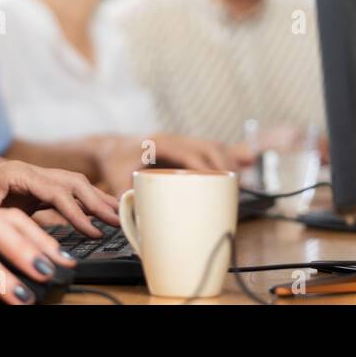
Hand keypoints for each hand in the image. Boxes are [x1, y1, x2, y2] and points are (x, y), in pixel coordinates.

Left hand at [0, 161, 119, 236]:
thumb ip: (0, 223)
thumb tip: (26, 245)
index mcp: (15, 172)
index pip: (55, 190)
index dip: (76, 211)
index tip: (93, 230)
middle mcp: (26, 172)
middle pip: (70, 182)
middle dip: (96, 201)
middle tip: (118, 219)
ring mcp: (28, 180)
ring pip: (69, 186)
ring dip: (93, 201)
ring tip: (115, 217)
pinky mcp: (28, 191)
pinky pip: (60, 195)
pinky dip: (79, 205)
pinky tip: (92, 219)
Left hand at [90, 134, 243, 194]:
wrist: (111, 148)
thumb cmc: (114, 163)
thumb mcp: (116, 178)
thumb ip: (124, 196)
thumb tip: (136, 218)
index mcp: (157, 142)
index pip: (186, 151)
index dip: (203, 165)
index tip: (216, 180)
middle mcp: (173, 138)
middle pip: (206, 146)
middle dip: (223, 164)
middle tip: (233, 185)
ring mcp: (181, 140)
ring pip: (212, 145)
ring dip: (228, 159)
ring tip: (238, 181)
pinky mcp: (186, 147)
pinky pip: (211, 148)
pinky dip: (227, 155)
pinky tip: (244, 162)